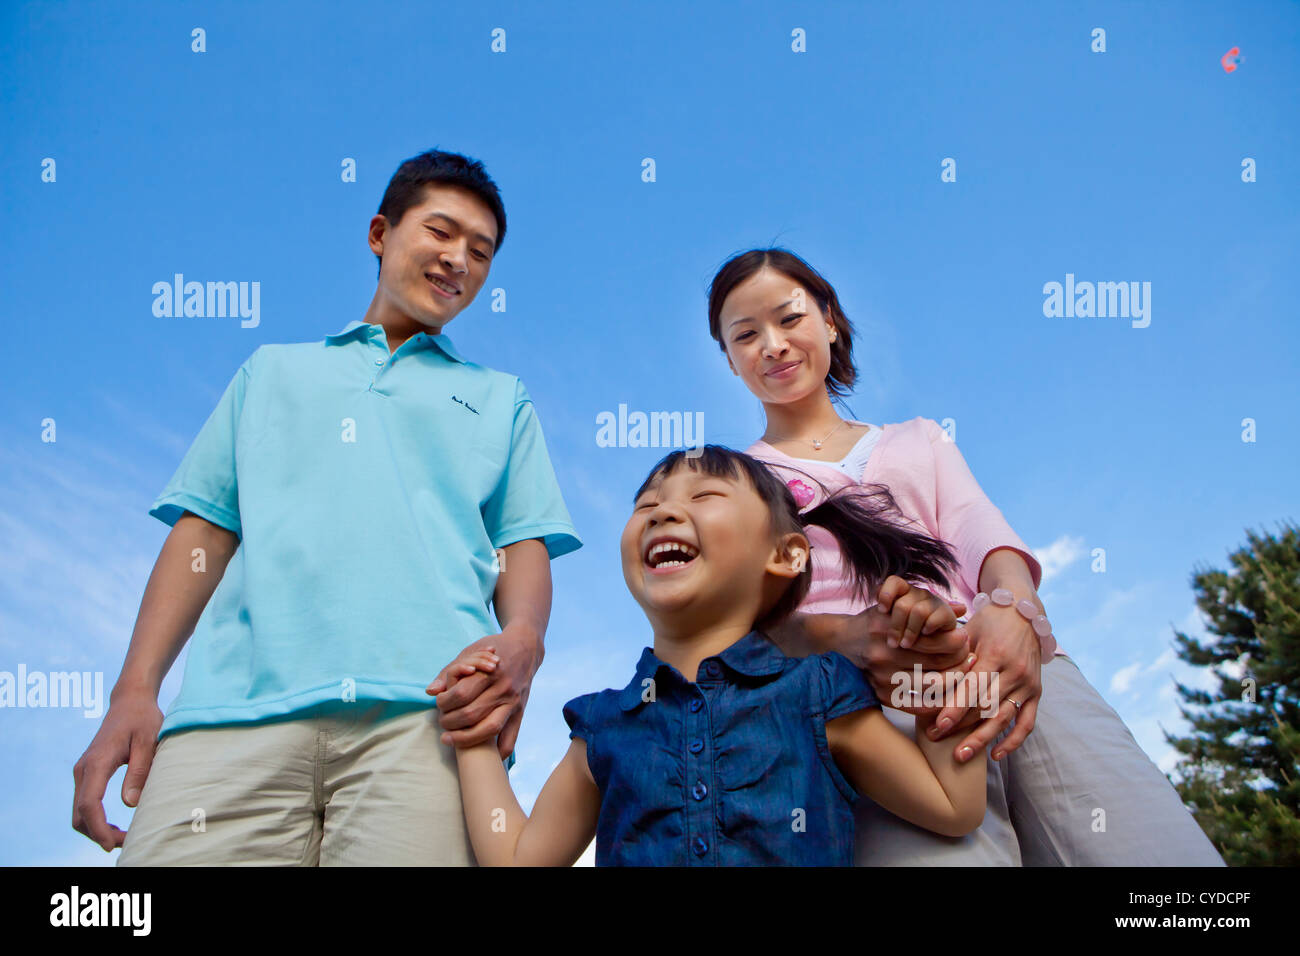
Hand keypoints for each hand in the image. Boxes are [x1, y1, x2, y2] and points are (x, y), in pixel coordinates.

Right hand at [72, 691, 162, 850]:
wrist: (130, 701)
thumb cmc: (143, 718)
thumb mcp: (148, 741)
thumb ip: (139, 770)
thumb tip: (130, 804)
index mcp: (98, 762)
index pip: (89, 804)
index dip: (99, 828)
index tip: (112, 844)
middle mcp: (84, 769)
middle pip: (80, 814)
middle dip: (99, 834)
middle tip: (127, 843)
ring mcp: (83, 772)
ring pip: (80, 812)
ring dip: (97, 829)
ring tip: (123, 837)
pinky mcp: (88, 773)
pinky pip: (85, 803)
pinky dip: (96, 820)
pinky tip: (115, 826)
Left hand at [427, 625, 540, 759]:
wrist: (526, 648)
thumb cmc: (494, 649)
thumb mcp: (471, 651)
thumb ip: (449, 671)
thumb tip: (431, 691)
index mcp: (489, 672)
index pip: (460, 694)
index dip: (444, 703)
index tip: (439, 704)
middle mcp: (503, 688)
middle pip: (471, 713)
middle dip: (450, 722)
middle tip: (442, 723)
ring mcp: (513, 702)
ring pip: (489, 729)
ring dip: (466, 739)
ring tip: (451, 740)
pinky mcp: (520, 713)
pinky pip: (510, 739)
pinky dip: (498, 752)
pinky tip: (483, 756)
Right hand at [828, 576, 972, 715]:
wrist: (839, 642)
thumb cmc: (874, 622)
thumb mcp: (895, 606)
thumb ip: (928, 605)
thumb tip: (962, 609)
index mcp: (890, 627)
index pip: (936, 639)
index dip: (957, 641)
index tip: (965, 638)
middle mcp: (885, 653)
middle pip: (938, 662)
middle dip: (961, 661)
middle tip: (971, 658)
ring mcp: (882, 677)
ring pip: (933, 685)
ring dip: (955, 682)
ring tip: (964, 675)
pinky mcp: (882, 695)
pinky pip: (918, 705)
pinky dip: (937, 703)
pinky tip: (948, 695)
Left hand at [929, 603, 1042, 761]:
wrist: (1024, 613)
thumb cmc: (988, 621)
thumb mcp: (969, 630)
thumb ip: (952, 654)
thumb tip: (925, 678)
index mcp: (995, 654)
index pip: (973, 687)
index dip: (955, 708)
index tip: (938, 725)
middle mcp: (1015, 671)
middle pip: (986, 706)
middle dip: (959, 726)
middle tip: (934, 738)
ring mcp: (1028, 684)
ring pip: (1003, 718)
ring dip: (982, 739)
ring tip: (960, 755)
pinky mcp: (1036, 693)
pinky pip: (1027, 723)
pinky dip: (1013, 741)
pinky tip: (995, 755)